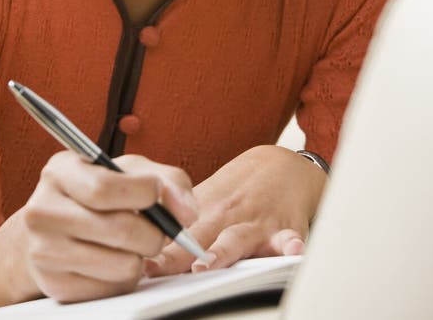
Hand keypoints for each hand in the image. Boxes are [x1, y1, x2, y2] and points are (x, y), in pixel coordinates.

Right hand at [4, 151, 198, 303]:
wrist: (54, 228)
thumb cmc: (98, 192)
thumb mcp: (129, 171)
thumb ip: (167, 180)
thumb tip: (187, 212)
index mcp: (59, 170)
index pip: (105, 188)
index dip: (144, 193)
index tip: (157, 193)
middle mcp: (42, 209)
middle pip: (119, 229)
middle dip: (154, 233)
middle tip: (160, 231)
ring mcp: (43, 250)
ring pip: (120, 264)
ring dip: (141, 258)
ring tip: (134, 245)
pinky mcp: (55, 285)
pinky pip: (111, 289)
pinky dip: (125, 278)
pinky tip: (115, 260)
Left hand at [144, 145, 326, 277]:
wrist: (281, 165)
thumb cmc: (239, 191)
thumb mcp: (207, 201)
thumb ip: (182, 225)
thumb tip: (146, 246)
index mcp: (205, 211)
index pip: (176, 233)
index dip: (158, 249)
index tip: (141, 261)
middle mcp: (228, 216)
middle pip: (198, 239)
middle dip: (177, 256)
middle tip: (158, 266)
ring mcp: (256, 223)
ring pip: (237, 239)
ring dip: (221, 252)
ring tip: (206, 264)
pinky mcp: (286, 229)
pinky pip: (289, 239)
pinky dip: (290, 245)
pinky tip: (292, 249)